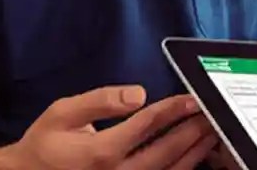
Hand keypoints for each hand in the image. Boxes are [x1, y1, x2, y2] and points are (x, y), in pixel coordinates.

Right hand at [3, 86, 216, 169]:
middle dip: (192, 131)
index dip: (173, 110)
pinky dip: (180, 169)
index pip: (146, 126)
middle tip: (213, 114)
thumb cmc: (44, 145)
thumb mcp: (62, 113)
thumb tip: (138, 94)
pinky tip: (194, 157)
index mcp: (100, 153)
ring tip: (211, 134)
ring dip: (193, 153)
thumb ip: (100, 101)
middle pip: (165, 152)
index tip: (192, 98)